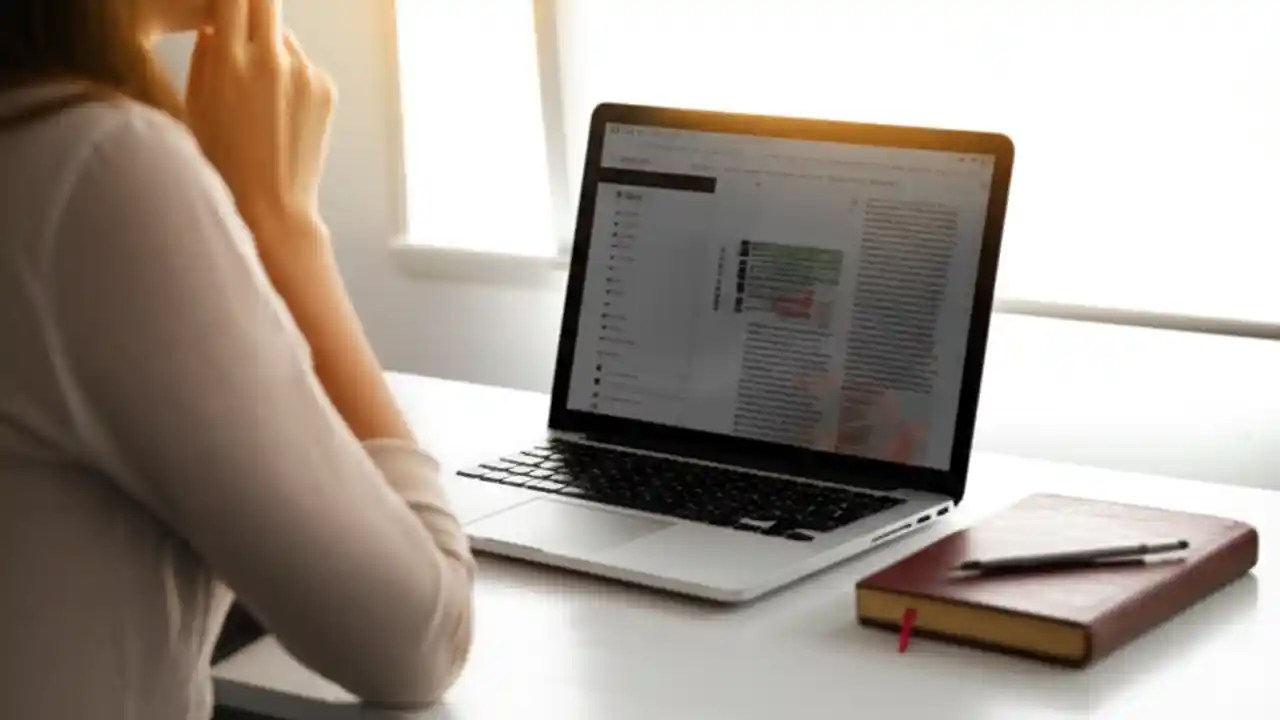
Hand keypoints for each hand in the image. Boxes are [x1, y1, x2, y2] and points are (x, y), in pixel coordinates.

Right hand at [186, 0, 335, 266]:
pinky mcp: (326, 87)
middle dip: (254, 4)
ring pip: (284, 39)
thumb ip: (206, 55)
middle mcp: (270, 59)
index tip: (227, 2)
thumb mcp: (195, 105)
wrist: (271, 202)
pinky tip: (280, 112)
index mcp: (230, 60)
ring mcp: (303, 72)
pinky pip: (303, 66)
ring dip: (271, 50)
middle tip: (245, 19)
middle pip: (265, 1)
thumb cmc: (222, 159)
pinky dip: (292, 77)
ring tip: (259, 96)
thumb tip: (217, 22)